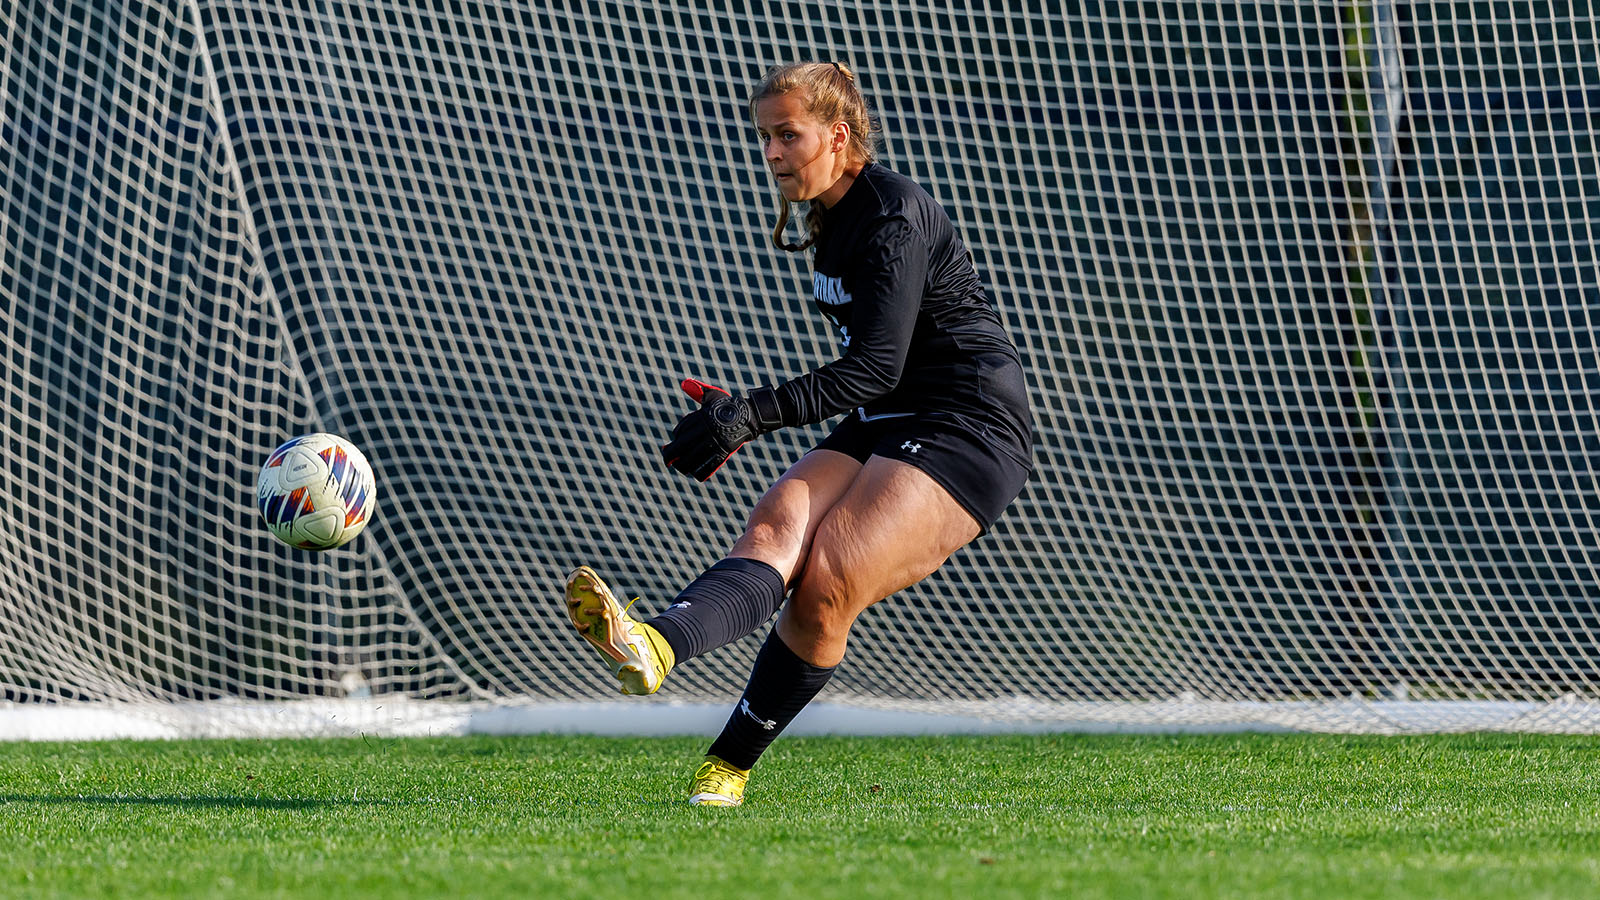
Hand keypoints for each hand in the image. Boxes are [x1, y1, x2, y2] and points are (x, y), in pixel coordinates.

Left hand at [661, 379, 781, 481]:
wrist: (750, 415)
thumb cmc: (729, 405)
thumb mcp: (713, 396)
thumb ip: (698, 391)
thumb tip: (685, 383)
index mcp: (699, 418)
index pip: (679, 431)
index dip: (675, 438)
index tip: (671, 444)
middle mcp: (704, 430)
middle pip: (680, 447)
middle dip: (670, 455)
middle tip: (667, 461)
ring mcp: (713, 442)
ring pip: (691, 458)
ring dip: (682, 466)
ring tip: (680, 468)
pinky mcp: (723, 451)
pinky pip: (707, 465)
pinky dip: (699, 471)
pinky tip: (694, 473)